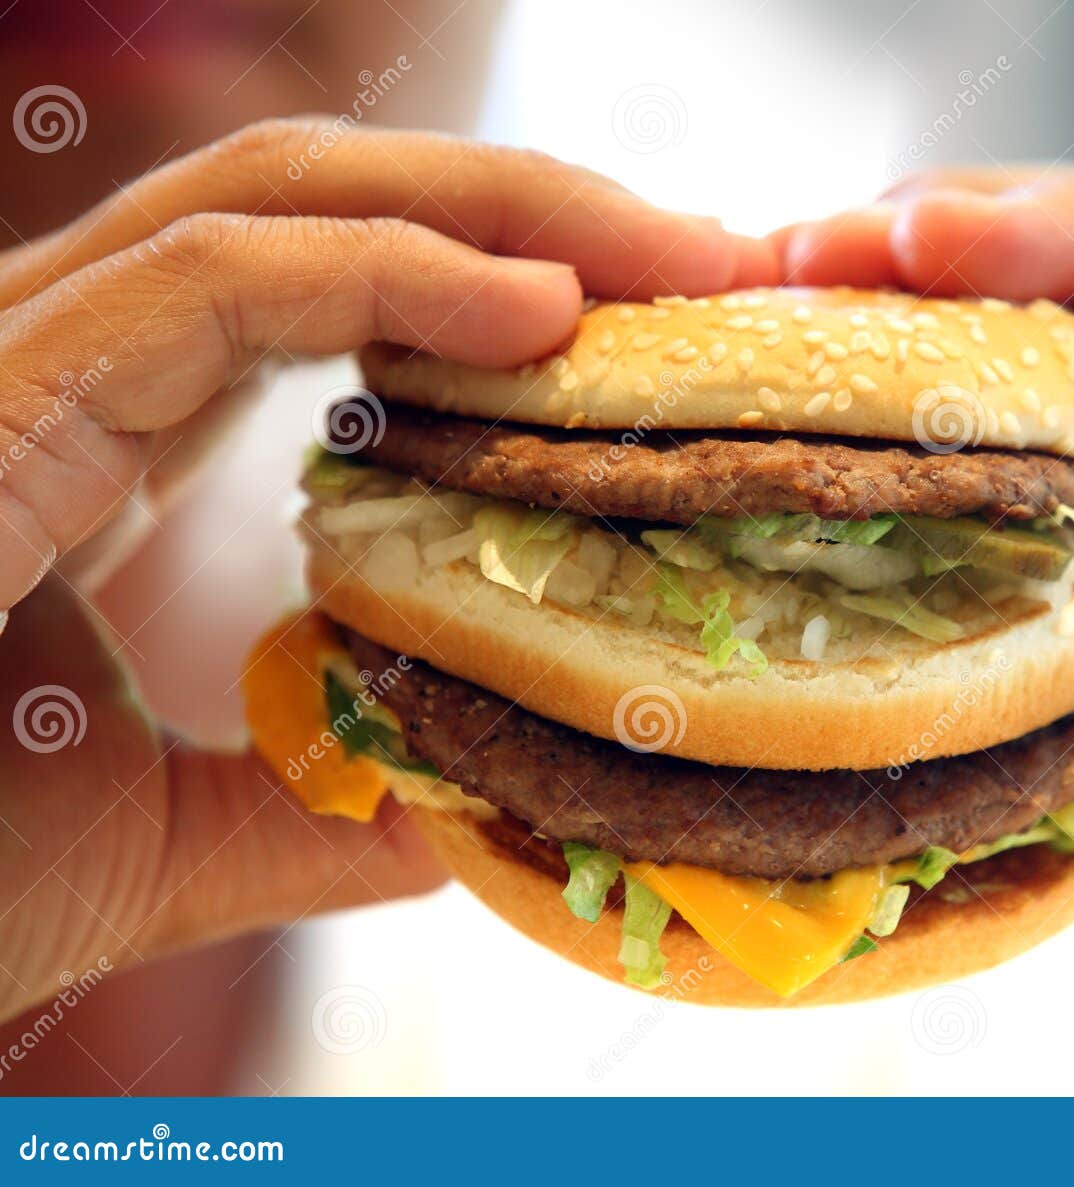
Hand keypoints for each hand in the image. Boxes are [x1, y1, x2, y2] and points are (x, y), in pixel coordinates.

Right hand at [0, 120, 777, 1021]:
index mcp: (113, 427)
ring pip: (278, 201)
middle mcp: (69, 358)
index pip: (342, 287)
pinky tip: (535, 315)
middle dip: (538, 211)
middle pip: (332, 207)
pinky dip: (380, 275)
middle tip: (724, 261)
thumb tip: (484, 808)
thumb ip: (322, 806)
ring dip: (497, 213)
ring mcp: (14, 355)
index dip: (513, 282)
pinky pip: (202, 284)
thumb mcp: (168, 845)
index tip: (676, 323)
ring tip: (677, 265)